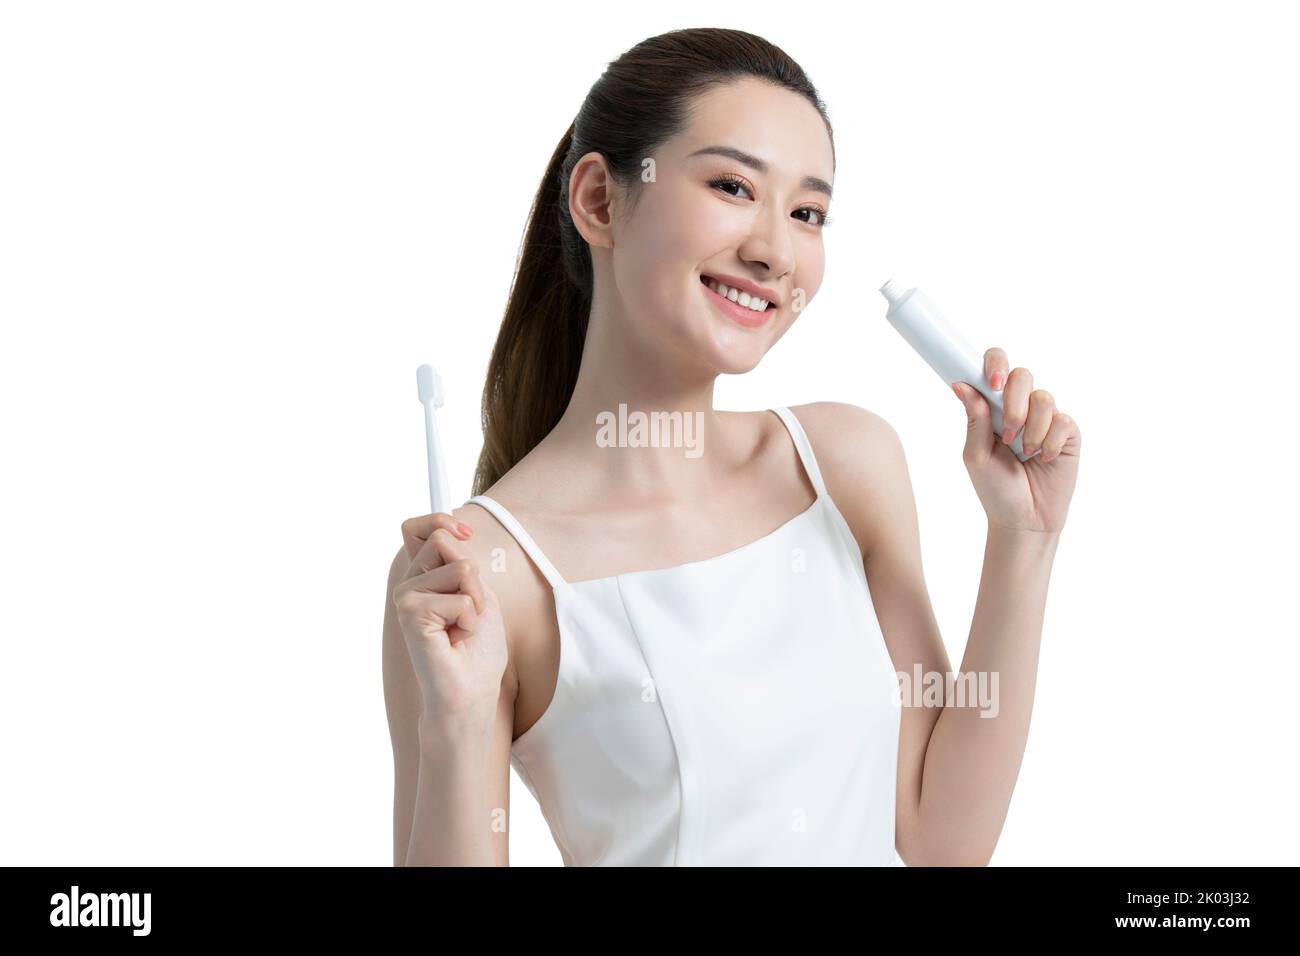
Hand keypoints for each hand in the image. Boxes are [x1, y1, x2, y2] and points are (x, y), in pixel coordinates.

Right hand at [393, 513, 507, 722]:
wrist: (472, 689)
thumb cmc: (477, 647)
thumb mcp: (478, 592)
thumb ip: (461, 560)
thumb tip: (449, 533)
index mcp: (423, 575)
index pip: (419, 527)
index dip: (442, 521)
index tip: (464, 535)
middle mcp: (409, 582)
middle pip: (442, 538)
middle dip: (473, 573)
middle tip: (470, 608)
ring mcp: (406, 596)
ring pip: (460, 567)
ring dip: (475, 600)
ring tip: (462, 627)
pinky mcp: (409, 612)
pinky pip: (459, 598)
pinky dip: (469, 620)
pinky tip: (454, 639)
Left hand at [951, 347, 1080, 534]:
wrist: (1023, 519)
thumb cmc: (995, 488)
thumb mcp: (977, 455)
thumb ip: (975, 419)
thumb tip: (961, 385)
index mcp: (993, 408)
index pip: (996, 368)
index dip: (995, 364)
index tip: (992, 383)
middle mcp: (1021, 407)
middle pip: (1022, 375)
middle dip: (1014, 402)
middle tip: (1007, 432)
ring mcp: (1046, 419)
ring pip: (1044, 398)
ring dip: (1031, 429)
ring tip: (1025, 453)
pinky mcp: (1067, 434)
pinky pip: (1063, 421)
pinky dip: (1049, 442)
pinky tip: (1044, 459)